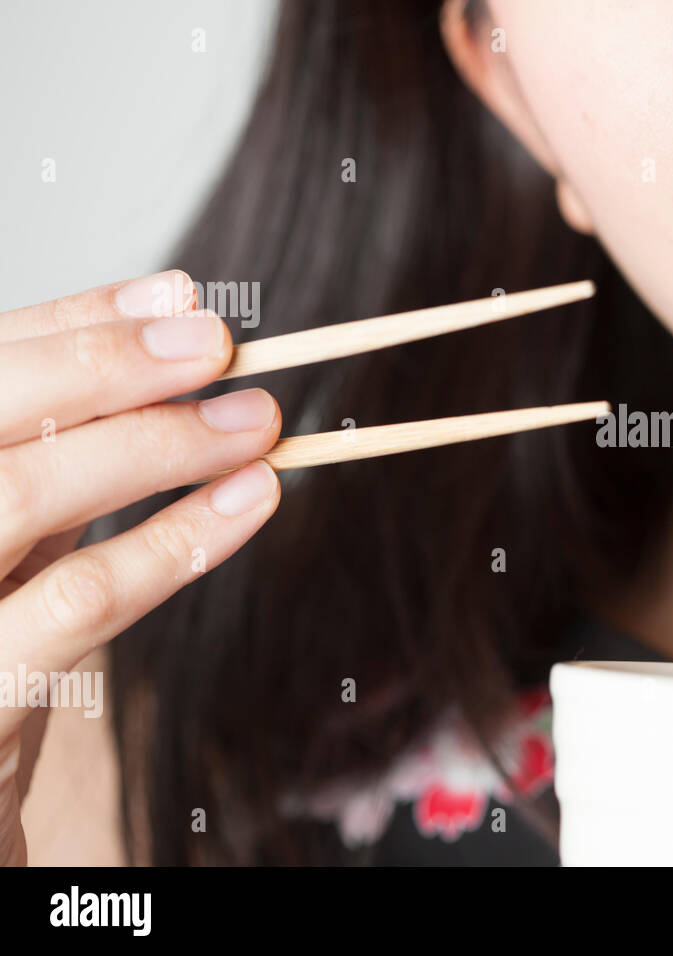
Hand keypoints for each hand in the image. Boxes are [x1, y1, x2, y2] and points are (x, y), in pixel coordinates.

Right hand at [0, 272, 282, 864]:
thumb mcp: (23, 521)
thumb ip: (75, 426)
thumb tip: (171, 305)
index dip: (75, 324)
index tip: (177, 299)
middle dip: (103, 366)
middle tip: (216, 344)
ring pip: (19, 497)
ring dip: (152, 447)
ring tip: (257, 423)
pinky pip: (76, 601)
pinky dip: (173, 543)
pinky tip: (247, 503)